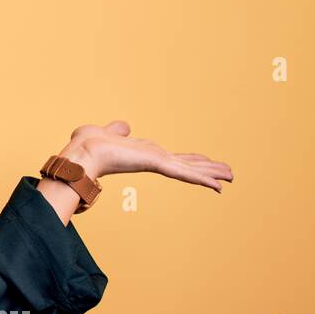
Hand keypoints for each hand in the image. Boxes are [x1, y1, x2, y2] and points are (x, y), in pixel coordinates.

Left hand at [61, 120, 233, 192]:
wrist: (81, 152)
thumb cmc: (88, 144)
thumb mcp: (108, 132)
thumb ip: (119, 130)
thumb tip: (124, 127)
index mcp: (145, 153)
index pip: (174, 158)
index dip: (191, 160)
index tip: (206, 161)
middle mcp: (154, 158)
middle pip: (188, 164)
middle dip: (209, 169)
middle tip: (230, 174)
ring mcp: (156, 162)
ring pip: (191, 170)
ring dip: (213, 174)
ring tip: (232, 177)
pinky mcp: (157, 164)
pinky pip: (184, 173)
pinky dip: (202, 179)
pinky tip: (218, 186)